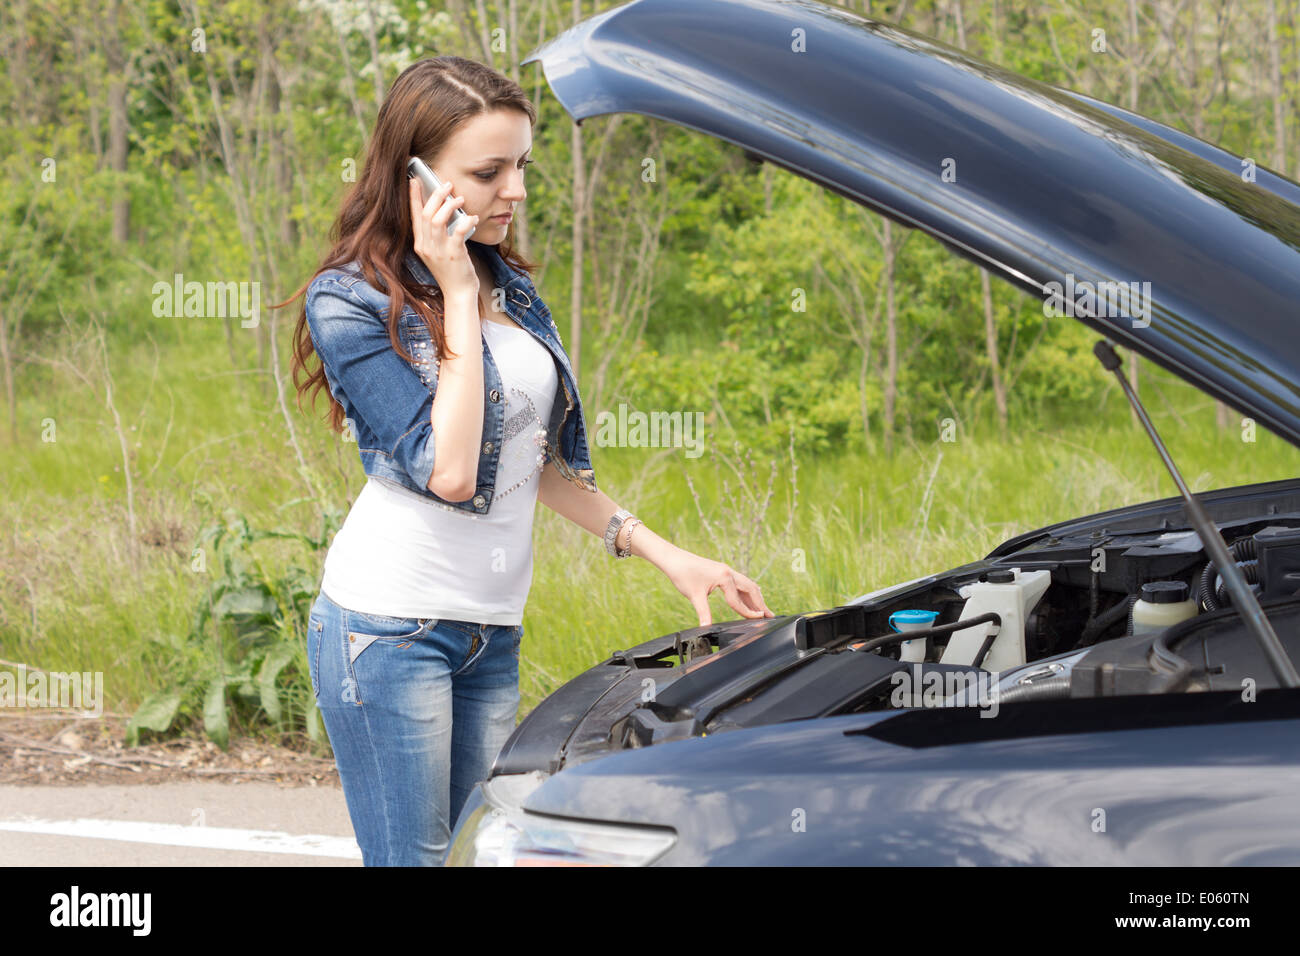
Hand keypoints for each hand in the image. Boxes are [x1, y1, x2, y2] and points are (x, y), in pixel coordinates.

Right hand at [409, 175, 478, 300]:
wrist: (458, 293)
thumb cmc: (452, 271)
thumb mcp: (439, 252)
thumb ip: (438, 235)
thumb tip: (446, 212)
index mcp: (420, 245)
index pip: (414, 216)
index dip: (414, 197)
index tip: (414, 180)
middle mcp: (426, 247)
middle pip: (426, 214)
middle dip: (435, 195)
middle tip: (446, 185)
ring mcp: (438, 251)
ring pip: (437, 220)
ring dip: (449, 205)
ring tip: (460, 198)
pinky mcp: (453, 254)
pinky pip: (457, 231)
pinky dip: (465, 221)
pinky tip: (473, 217)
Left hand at [662, 550, 774, 626]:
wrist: (673, 559)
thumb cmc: (683, 574)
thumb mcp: (694, 596)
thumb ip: (703, 613)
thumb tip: (706, 629)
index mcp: (725, 577)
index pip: (739, 600)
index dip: (748, 612)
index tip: (759, 621)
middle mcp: (729, 572)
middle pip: (751, 589)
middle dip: (760, 603)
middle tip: (771, 616)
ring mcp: (726, 571)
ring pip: (746, 585)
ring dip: (755, 597)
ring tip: (763, 610)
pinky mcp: (721, 572)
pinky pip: (739, 583)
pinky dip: (746, 593)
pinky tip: (747, 600)